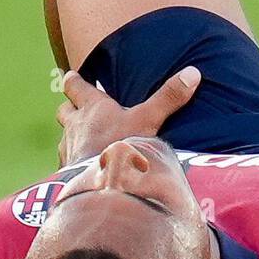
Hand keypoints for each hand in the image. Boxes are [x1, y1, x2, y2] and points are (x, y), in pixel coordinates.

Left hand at [56, 66, 200, 165]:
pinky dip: (75, 161)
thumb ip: (169, 98)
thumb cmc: (121, 145)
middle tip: (78, 108)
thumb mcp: (150, 119)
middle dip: (70, 108)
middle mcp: (76, 125)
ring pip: (66, 136)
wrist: (101, 185)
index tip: (72, 77)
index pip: (74, 87)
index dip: (74, 81)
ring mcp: (69, 148)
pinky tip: (86, 169)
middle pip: (65, 110)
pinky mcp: (67, 171)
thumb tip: (193, 73)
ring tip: (86, 141)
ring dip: (74, 136)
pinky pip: (68, 161)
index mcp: (92, 107)